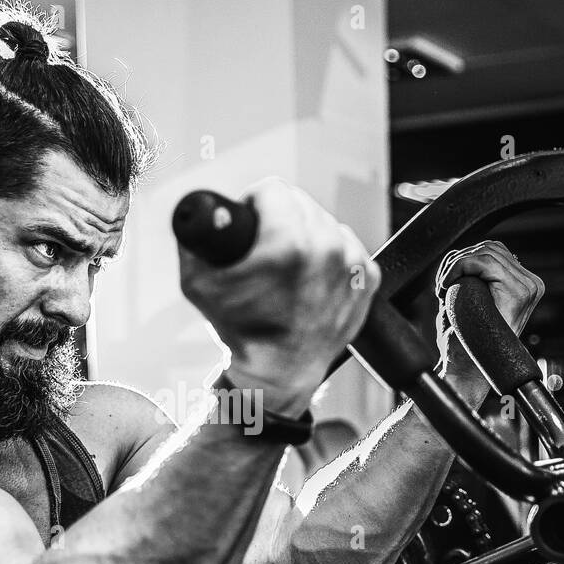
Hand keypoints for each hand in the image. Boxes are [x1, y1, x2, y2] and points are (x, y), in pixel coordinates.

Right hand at [178, 178, 378, 416]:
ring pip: (324, 221)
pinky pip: (347, 245)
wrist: (277, 373)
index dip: (253, 204)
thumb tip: (203, 209)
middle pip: (300, 202)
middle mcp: (327, 249)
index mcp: (289, 244)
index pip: (272, 189)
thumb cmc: (238, 330)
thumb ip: (196, 235)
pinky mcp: (367, 278)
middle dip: (280, 219)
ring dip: (306, 235)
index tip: (251, 225)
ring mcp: (351, 264)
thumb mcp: (197, 282)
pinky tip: (311, 279)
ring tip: (288, 268)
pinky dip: (330, 255)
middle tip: (266, 250)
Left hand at [432, 240, 544, 384]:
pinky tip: (447, 287)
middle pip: (489, 247)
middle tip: (441, 286)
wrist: (465, 368)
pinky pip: (483, 261)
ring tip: (443, 289)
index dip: (464, 259)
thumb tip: (462, 254)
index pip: (494, 251)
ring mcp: (528, 287)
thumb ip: (474, 276)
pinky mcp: (518, 291)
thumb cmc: (464, 340)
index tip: (446, 282)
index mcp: (524, 285)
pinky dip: (458, 268)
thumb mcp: (471, 301)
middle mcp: (531, 284)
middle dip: (457, 261)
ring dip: (455, 266)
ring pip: (485, 252)